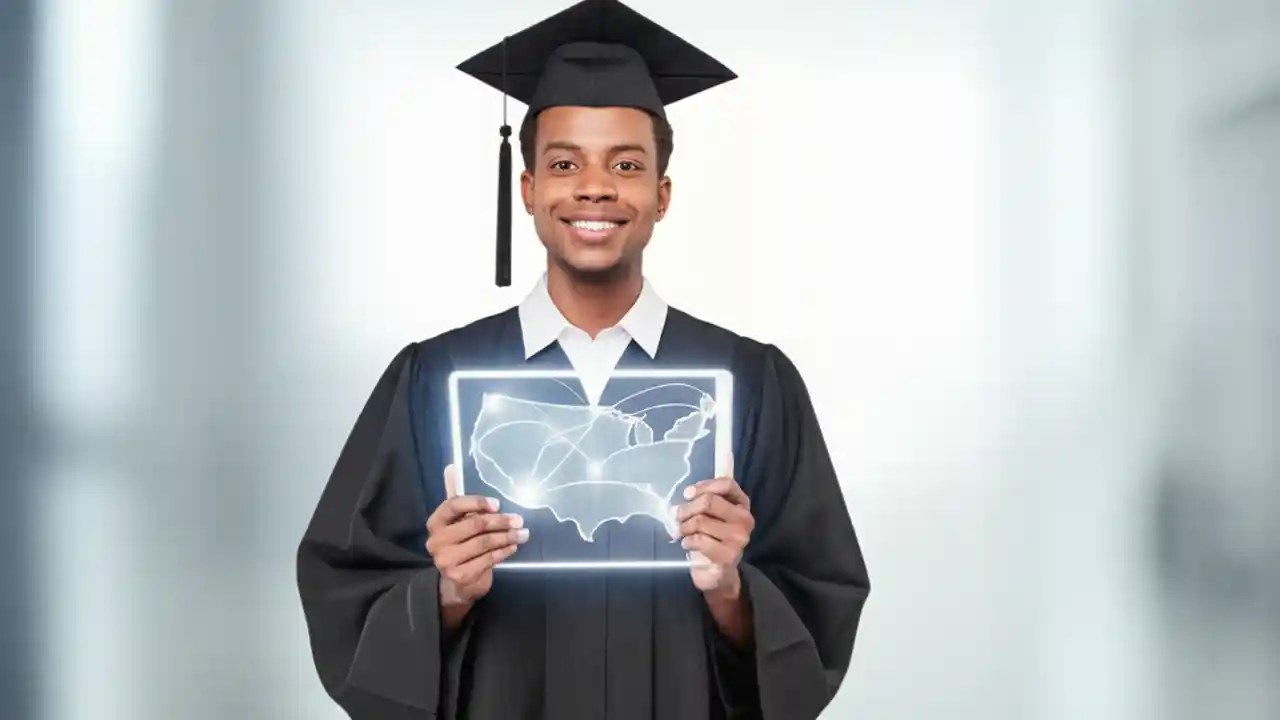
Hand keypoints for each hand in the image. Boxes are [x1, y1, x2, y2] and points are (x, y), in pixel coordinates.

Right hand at [426, 465, 527, 613]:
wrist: (457, 582)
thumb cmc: (461, 543)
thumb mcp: (457, 520)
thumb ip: (455, 494)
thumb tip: (451, 467)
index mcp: (436, 523)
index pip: (453, 505)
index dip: (477, 502)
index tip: (497, 504)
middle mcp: (436, 541)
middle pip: (474, 524)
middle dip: (500, 521)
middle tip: (519, 520)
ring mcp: (446, 560)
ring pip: (484, 543)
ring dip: (507, 536)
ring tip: (522, 533)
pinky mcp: (460, 575)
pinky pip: (488, 559)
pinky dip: (503, 551)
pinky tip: (512, 546)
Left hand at [675, 456, 753, 598]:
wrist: (718, 573)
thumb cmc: (712, 538)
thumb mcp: (710, 515)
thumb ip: (703, 499)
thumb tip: (688, 493)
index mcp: (742, 504)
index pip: (726, 484)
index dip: (703, 486)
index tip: (687, 495)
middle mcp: (745, 520)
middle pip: (708, 502)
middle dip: (686, 509)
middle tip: (678, 517)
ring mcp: (739, 538)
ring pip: (700, 521)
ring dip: (684, 527)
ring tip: (683, 533)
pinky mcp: (729, 555)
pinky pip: (699, 540)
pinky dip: (687, 541)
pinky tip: (688, 544)